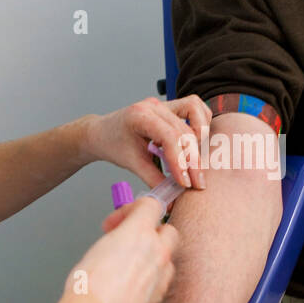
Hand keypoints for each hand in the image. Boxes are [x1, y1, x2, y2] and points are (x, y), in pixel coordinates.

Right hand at [64, 197, 177, 302]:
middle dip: (152, 232)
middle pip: (168, 231)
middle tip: (130, 241)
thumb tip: (117, 244)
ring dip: (153, 257)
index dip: (133, 209)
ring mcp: (162, 276)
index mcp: (139, 233)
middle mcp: (157, 252)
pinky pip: (161, 281)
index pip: (151, 205)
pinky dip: (151, 280)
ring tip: (128, 266)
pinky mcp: (160, 298)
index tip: (119, 220)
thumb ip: (115, 241)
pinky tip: (131, 287)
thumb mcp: (95, 251)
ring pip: (167, 258)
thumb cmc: (88, 288)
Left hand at [83, 96, 210, 189]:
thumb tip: (174, 199)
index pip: (170, 137)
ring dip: (200, 138)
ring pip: (196, 113)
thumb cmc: (113, 144)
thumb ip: (154, 180)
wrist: (102, 133)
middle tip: (197, 182)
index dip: (181, 162)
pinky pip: (196, 108)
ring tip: (196, 161)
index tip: (185, 183)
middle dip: (193, 160)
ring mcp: (164, 103)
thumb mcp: (132, 164)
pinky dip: (201, 124)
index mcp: (140, 116)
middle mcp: (154, 106)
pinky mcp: (171, 106)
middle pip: (185, 131)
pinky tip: (196, 144)